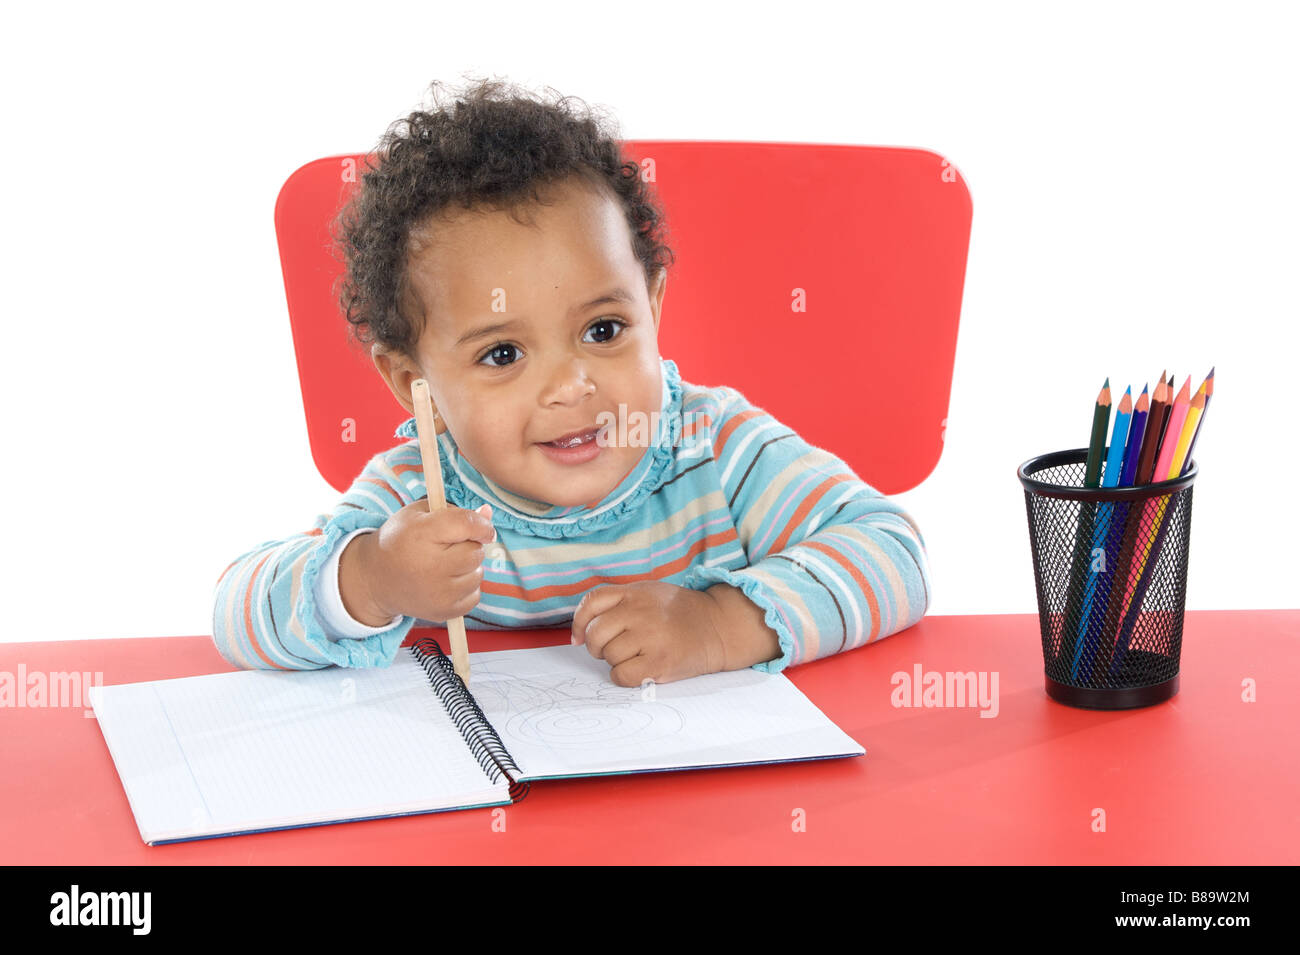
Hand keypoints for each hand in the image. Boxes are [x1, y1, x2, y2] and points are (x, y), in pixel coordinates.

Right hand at [340, 499, 495, 626]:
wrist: (374, 580)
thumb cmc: (400, 541)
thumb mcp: (418, 515)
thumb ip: (454, 511)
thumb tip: (488, 513)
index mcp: (421, 534)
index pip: (466, 524)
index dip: (481, 523)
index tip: (481, 525)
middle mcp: (430, 565)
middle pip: (475, 551)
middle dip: (470, 545)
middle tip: (451, 546)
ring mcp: (437, 592)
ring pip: (478, 573)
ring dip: (469, 567)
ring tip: (445, 564)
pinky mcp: (442, 611)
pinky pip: (475, 595)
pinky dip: (466, 587)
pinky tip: (447, 581)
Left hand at [569, 581, 726, 686]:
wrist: (719, 626)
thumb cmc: (680, 614)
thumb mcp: (650, 594)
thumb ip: (619, 604)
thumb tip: (580, 634)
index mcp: (635, 592)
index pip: (592, 602)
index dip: (579, 623)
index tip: (579, 637)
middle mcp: (640, 611)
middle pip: (595, 633)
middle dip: (597, 646)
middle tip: (612, 649)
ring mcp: (650, 635)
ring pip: (609, 656)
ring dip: (616, 661)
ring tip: (637, 656)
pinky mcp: (659, 660)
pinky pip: (621, 675)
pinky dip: (624, 677)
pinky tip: (639, 669)